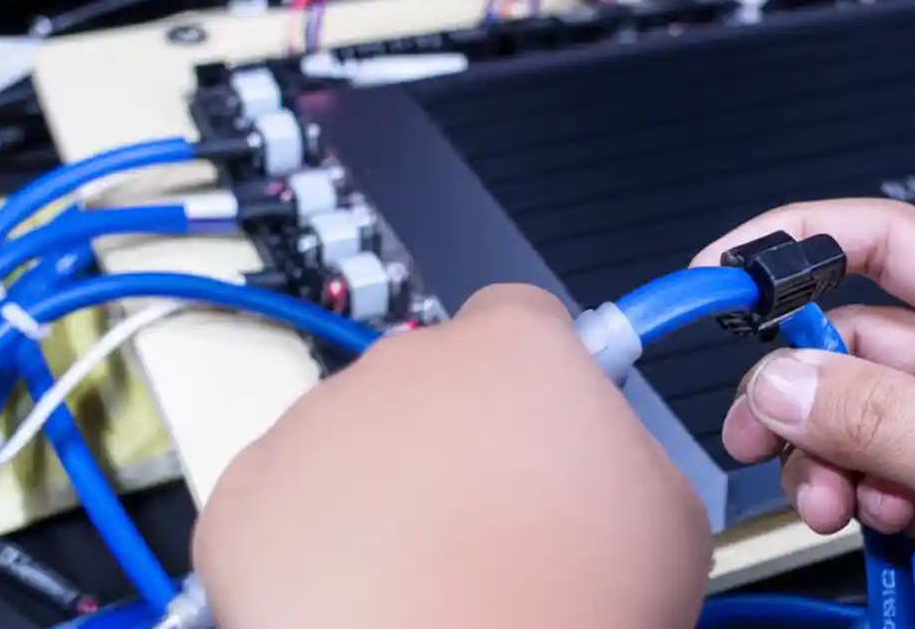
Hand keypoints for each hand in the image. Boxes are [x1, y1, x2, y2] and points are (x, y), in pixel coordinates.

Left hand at [193, 285, 710, 628]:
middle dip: (454, 435)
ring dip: (383, 485)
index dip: (534, 370)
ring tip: (426, 571)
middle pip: (431, 380)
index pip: (519, 316)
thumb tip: (598, 445)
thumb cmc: (568, 610)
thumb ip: (624, 442)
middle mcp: (405, 365)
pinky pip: (283, 501)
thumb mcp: (667, 507)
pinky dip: (311, 541)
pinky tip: (360, 590)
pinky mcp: (246, 497)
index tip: (536, 409)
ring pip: (354, 438)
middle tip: (487, 521)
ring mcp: (315, 425)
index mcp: (513, 347)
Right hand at [696, 199, 914, 628]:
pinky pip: (881, 474)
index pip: (886, 241)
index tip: (725, 272)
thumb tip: (781, 380)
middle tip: (761, 426)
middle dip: (804, 389)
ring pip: (858, 417)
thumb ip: (881, 416)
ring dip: (829, 459)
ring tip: (836, 501)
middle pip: (856, 343)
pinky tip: (885, 525)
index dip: (797, 244)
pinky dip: (862, 499)